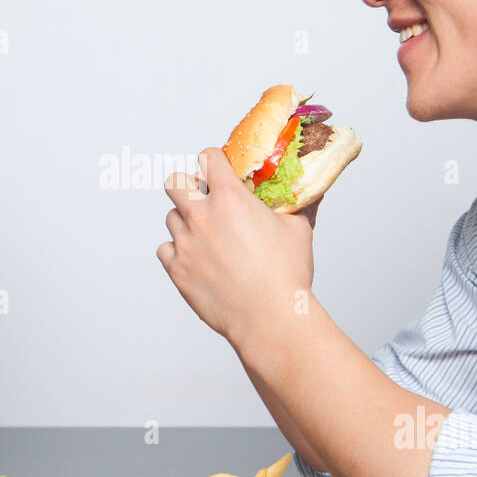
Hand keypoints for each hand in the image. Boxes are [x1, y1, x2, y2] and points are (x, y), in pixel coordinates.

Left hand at [156, 146, 321, 350]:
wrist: (270, 318)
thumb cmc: (287, 275)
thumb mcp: (298, 230)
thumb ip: (299, 206)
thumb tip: (312, 192)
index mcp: (230, 198)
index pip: (207, 158)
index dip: (214, 161)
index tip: (219, 170)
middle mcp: (202, 216)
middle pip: (175, 182)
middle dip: (188, 186)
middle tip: (204, 200)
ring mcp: (186, 243)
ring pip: (171, 217)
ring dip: (186, 222)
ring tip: (207, 237)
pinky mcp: (177, 269)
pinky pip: (164, 249)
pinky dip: (177, 251)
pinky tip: (196, 258)